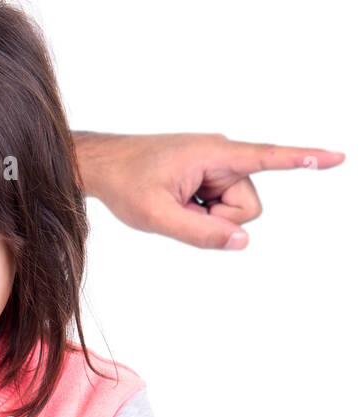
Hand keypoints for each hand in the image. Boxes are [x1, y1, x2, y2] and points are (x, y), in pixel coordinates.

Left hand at [74, 131, 344, 249]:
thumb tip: (241, 242)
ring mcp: (216, 165)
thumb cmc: (125, 184)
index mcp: (213, 154)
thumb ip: (200, 233)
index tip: (336, 157)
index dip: (303, 159)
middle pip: (248, 206)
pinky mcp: (209, 174)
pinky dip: (200, 211)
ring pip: (235, 209)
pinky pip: (219, 205)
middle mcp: (222, 155)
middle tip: (179, 209)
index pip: (266, 158)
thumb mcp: (156, 216)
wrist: (101, 165)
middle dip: (221, 218)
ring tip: (173, 203)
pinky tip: (176, 200)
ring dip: (207, 216)